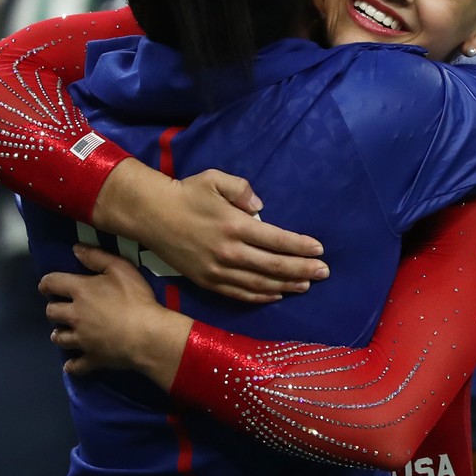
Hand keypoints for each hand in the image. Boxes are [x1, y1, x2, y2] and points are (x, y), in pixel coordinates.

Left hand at [40, 245, 191, 389]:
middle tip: (60, 309)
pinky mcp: (92, 358)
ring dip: (59, 334)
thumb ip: (97, 257)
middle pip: (51, 313)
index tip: (47, 286)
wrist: (147, 335)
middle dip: (53, 309)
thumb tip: (75, 249)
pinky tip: (71, 365)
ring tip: (62, 334)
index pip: (52, 283)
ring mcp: (81, 339)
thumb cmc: (136, 299)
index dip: (47, 283)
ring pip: (60, 338)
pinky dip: (72, 365)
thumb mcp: (121, 268)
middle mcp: (74, 316)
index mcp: (79, 291)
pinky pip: (76, 365)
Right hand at [93, 161, 329, 303]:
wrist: (150, 215)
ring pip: (260, 285)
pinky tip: (276, 295)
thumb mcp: (215, 179)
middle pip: (274, 267)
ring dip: (287, 286)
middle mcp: (229, 252)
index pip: (277, 240)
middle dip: (303, 270)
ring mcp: (218, 271)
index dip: (301, 247)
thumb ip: (243, 190)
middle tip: (325, 272)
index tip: (320, 249)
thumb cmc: (187, 193)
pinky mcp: (207, 282)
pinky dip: (261, 297)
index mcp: (235, 225)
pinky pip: (239, 294)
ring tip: (307, 285)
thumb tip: (261, 207)